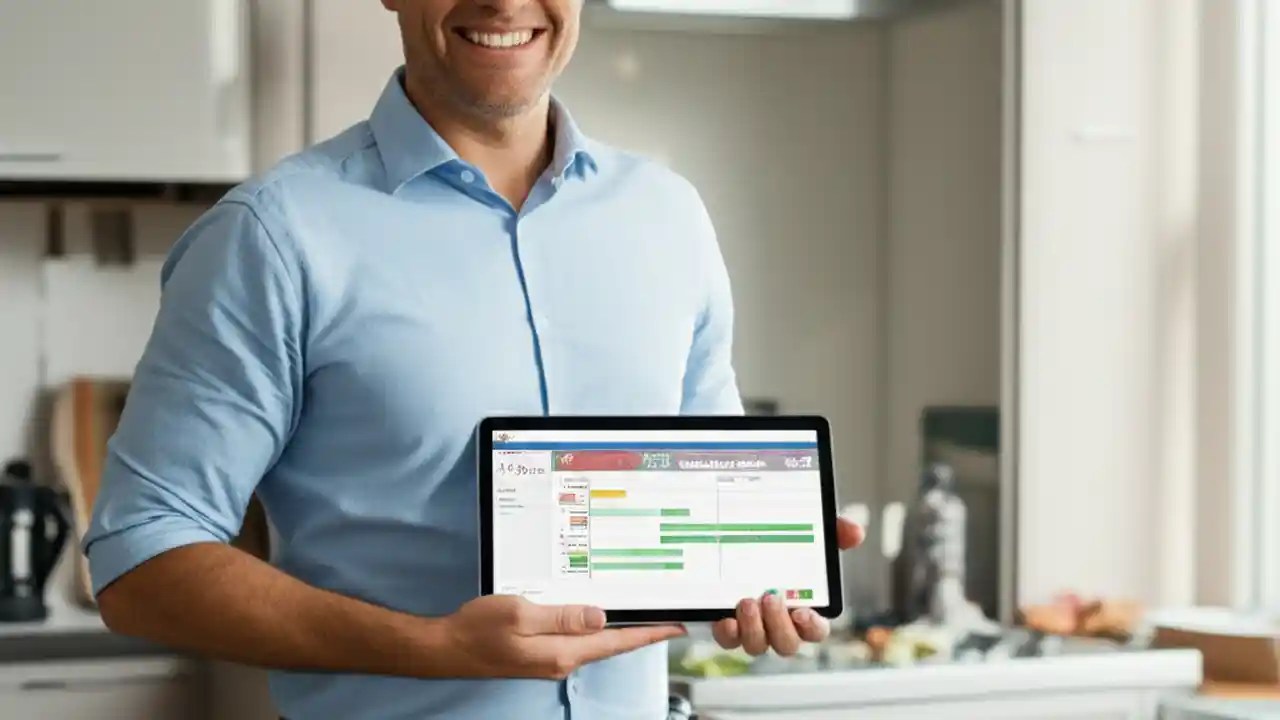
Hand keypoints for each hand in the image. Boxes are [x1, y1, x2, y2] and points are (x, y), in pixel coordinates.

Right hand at [443, 595, 684, 678]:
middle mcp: (561, 660)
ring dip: (619, 630)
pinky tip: (599, 617)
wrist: (447, 648)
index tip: (676, 627)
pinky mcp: (540, 654)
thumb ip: (562, 616)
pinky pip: (577, 640)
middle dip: (641, 631)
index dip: (648, 634)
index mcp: (561, 652)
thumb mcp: (520, 613)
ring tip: (643, 616)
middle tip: (669, 617)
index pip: (616, 642)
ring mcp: (550, 659)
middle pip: (611, 644)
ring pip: (595, 643)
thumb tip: (601, 617)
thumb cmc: (478, 628)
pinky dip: (595, 629)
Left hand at [712, 517, 864, 656]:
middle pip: (787, 645)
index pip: (816, 631)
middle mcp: (780, 624)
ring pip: (757, 646)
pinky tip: (726, 618)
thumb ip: (836, 532)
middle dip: (779, 625)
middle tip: (770, 598)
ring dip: (753, 628)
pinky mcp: (729, 624)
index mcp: (805, 609)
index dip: (811, 626)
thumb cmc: (787, 545)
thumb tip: (854, 532)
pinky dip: (728, 633)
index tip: (802, 612)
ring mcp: (754, 627)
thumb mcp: (813, 534)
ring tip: (747, 601)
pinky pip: (729, 640)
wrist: (741, 537)